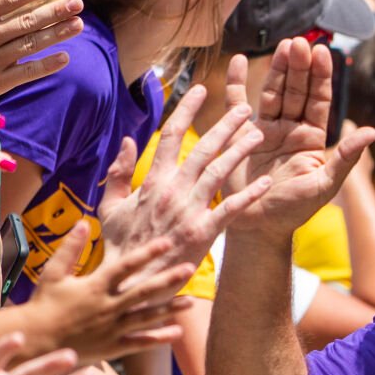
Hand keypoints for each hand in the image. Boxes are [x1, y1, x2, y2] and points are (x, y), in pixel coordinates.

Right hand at [28, 224, 196, 360]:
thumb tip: (82, 222)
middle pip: (144, 290)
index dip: (148, 253)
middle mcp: (108, 306)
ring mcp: (112, 328)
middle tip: (190, 268)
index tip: (167, 242)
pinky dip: (158, 337)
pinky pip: (139, 342)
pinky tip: (176, 332)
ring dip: (170, 309)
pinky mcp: (112, 347)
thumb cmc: (42, 305)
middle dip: (168, 279)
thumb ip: (70, 248)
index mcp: (95, 286)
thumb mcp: (53, 272)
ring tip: (192, 302)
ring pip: (147, 317)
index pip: (126, 266)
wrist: (36, 341)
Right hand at [99, 83, 269, 265]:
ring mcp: (189, 211)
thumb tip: (127, 140)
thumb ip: (118, 173)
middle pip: (202, 148)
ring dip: (240, 151)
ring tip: (258, 134)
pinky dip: (248, 195)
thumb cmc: (120, 247)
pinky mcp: (203, 232)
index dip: (186, 109)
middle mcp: (172, 191)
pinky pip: (230, 209)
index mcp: (152, 181)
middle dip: (225, 125)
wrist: (130, 285)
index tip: (201, 89)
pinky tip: (265, 182)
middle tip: (244, 107)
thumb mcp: (110, 207)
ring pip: (219, 172)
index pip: (171, 135)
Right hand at [225, 39, 374, 236]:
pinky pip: (236, 104)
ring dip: (277, 68)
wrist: (257, 228)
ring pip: (272, 92)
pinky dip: (237, 82)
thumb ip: (346, 158)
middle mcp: (289, 129)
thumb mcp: (325, 185)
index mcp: (311, 138)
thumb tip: (372, 131)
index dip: (321, 76)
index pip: (318, 100)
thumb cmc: (294, 211)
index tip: (323, 53)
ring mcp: (264, 130)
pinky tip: (240, 61)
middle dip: (299, 66)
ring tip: (283, 44)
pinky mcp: (239, 135)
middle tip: (301, 41)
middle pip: (296, 90)